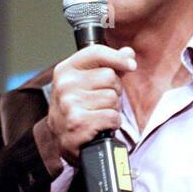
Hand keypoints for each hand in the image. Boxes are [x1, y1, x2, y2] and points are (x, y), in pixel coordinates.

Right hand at [46, 44, 136, 166]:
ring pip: (112, 98)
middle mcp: (65, 85)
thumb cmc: (76, 107)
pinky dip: (112, 123)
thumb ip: (108, 65)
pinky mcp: (78, 123)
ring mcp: (69, 104)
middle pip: (110, 77)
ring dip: (113, 109)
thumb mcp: (86, 81)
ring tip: (98, 114)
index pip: (96, 53)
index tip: (130, 65)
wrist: (62, 138)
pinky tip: (100, 125)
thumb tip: (128, 52)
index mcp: (65, 70)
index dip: (118, 58)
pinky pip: (112, 116)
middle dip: (114, 90)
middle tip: (100, 101)